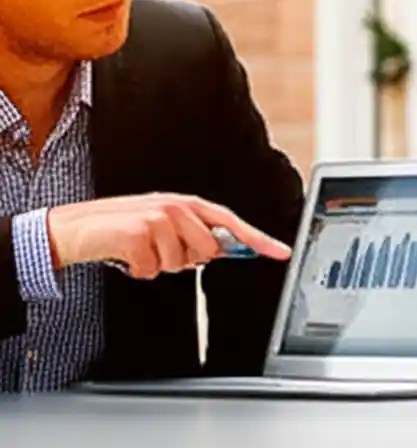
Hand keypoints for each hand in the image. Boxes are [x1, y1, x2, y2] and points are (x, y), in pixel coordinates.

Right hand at [47, 193, 291, 278]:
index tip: (282, 252)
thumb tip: (220, 252)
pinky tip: (125, 256)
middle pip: (207, 251)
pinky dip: (139, 271)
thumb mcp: (163, 227)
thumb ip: (194, 235)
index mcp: (188, 204)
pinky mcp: (139, 233)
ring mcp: (159, 218)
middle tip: (158, 251)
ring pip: (180, 264)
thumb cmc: (122, 229)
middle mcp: (177, 206)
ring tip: (139, 251)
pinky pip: (154, 270)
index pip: (231, 223)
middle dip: (185, 260)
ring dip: (159, 266)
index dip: (258, 239)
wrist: (76, 227)